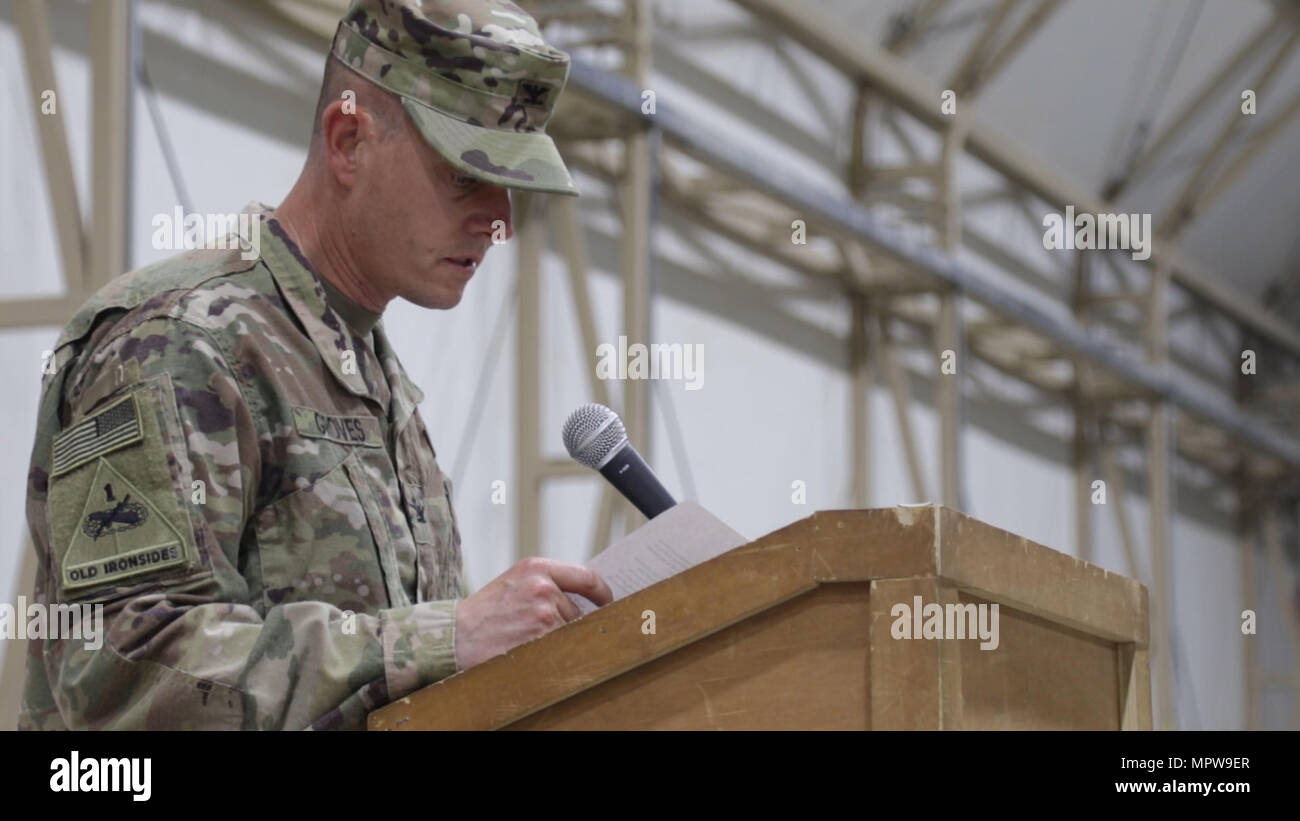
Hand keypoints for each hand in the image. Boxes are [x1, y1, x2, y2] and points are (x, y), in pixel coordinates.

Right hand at [454, 557, 612, 671]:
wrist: (455, 637)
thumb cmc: (484, 614)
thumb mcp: (514, 584)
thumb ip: (546, 584)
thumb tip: (585, 599)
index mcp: (536, 568)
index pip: (586, 578)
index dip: (602, 593)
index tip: (607, 602)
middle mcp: (543, 587)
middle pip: (578, 611)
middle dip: (566, 625)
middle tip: (544, 634)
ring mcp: (543, 615)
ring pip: (570, 633)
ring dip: (558, 641)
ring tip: (529, 642)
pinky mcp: (540, 640)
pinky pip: (561, 649)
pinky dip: (552, 655)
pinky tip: (532, 653)